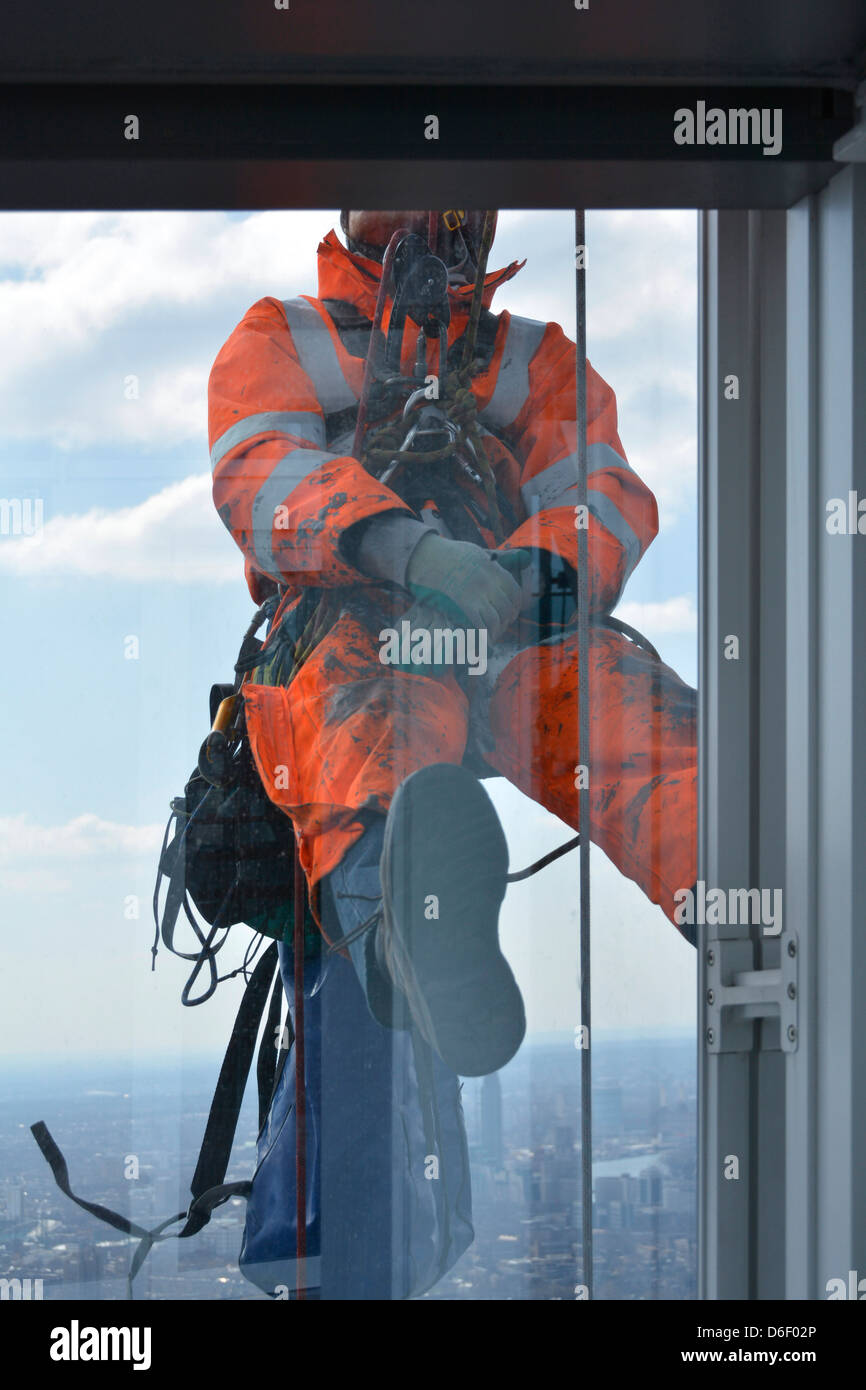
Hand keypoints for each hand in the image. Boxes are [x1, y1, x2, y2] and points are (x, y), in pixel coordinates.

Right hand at [405, 534, 525, 639]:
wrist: (427, 557)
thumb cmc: (451, 555)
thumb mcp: (479, 552)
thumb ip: (500, 558)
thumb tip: (525, 558)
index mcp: (494, 570)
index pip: (515, 593)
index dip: (515, 607)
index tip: (510, 614)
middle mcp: (489, 583)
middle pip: (506, 609)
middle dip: (504, 621)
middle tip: (499, 628)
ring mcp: (477, 595)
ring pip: (495, 620)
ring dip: (494, 631)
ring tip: (490, 636)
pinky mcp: (463, 607)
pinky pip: (480, 627)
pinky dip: (482, 637)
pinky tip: (480, 640)